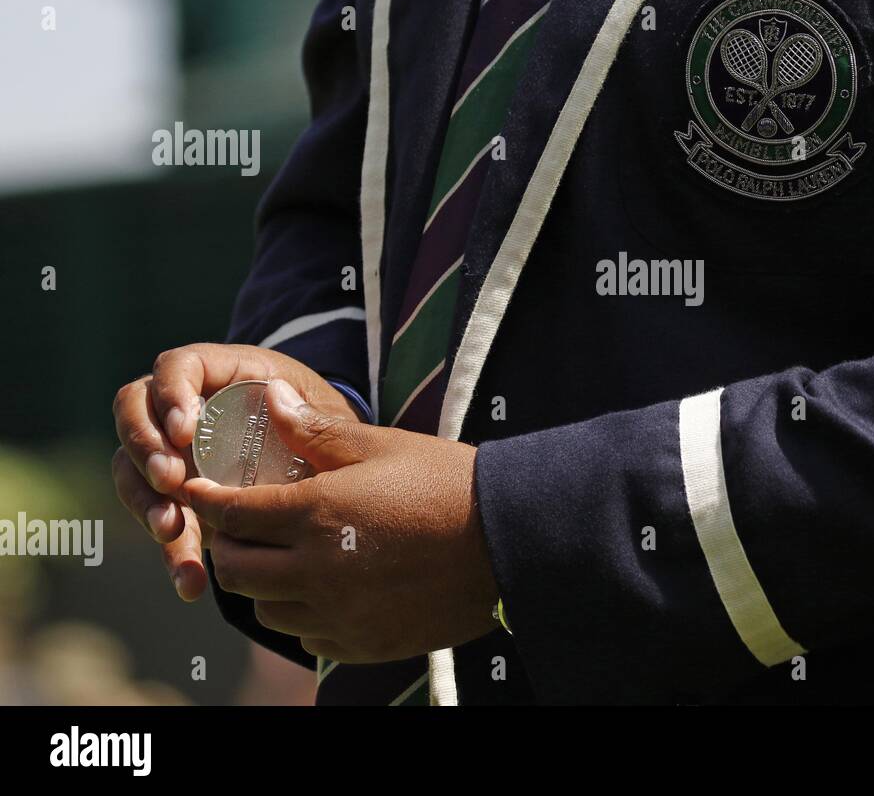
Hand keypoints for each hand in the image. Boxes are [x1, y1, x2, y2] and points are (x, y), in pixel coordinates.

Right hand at [110, 344, 358, 601]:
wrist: (334, 464)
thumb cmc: (329, 428)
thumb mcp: (327, 416)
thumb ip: (309, 414)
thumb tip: (277, 398)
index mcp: (221, 373)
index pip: (176, 367)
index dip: (169, 393)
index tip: (183, 431)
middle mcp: (185, 407)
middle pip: (134, 413)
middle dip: (145, 448)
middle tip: (171, 480)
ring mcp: (174, 451)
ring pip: (133, 470)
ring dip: (145, 502)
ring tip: (171, 531)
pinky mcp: (179, 497)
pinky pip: (160, 520)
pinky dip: (173, 554)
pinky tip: (191, 582)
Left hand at [181, 379, 498, 662]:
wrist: (508, 538)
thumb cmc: (446, 481)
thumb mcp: (381, 445)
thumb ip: (316, 429)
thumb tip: (270, 398)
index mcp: (317, 514)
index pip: (233, 513)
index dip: (207, 499)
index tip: (199, 489)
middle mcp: (317, 571)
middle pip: (236, 569)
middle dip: (228, 544)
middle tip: (241, 526)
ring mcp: (339, 614)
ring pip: (266, 609)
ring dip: (264, 584)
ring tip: (283, 559)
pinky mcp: (363, 642)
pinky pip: (309, 637)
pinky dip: (304, 614)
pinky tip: (325, 591)